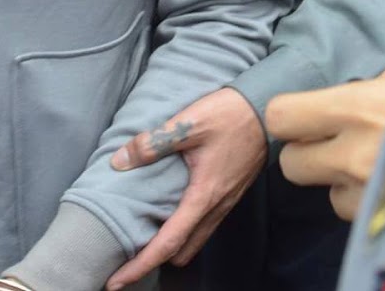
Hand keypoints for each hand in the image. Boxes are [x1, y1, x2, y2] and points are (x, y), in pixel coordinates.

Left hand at [105, 87, 265, 288]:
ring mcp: (225, 203)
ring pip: (194, 240)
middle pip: (181, 251)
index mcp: (203, 196)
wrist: (268, 111)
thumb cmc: (230, 115)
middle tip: (123, 262)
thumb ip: (153, 142)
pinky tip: (167, 217)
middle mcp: (215, 207)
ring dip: (169, 248)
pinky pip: (203, 225)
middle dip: (152, 261)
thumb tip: (119, 161)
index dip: (140, 265)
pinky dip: (183, 232)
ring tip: (141, 242)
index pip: (168, 243)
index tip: (116, 282)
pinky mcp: (228, 195)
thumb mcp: (188, 123)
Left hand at [267, 64, 384, 220]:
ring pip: (329, 195)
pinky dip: (371, 205)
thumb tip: (356, 87)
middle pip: (292, 164)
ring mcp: (370, 197)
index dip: (290, 117)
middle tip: (334, 145)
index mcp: (357, 108)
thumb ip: (373, 84)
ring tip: (377, 168)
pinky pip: (362, 217)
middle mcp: (354, 155)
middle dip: (308, 155)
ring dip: (343, 185)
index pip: (281, 117)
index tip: (305, 116)